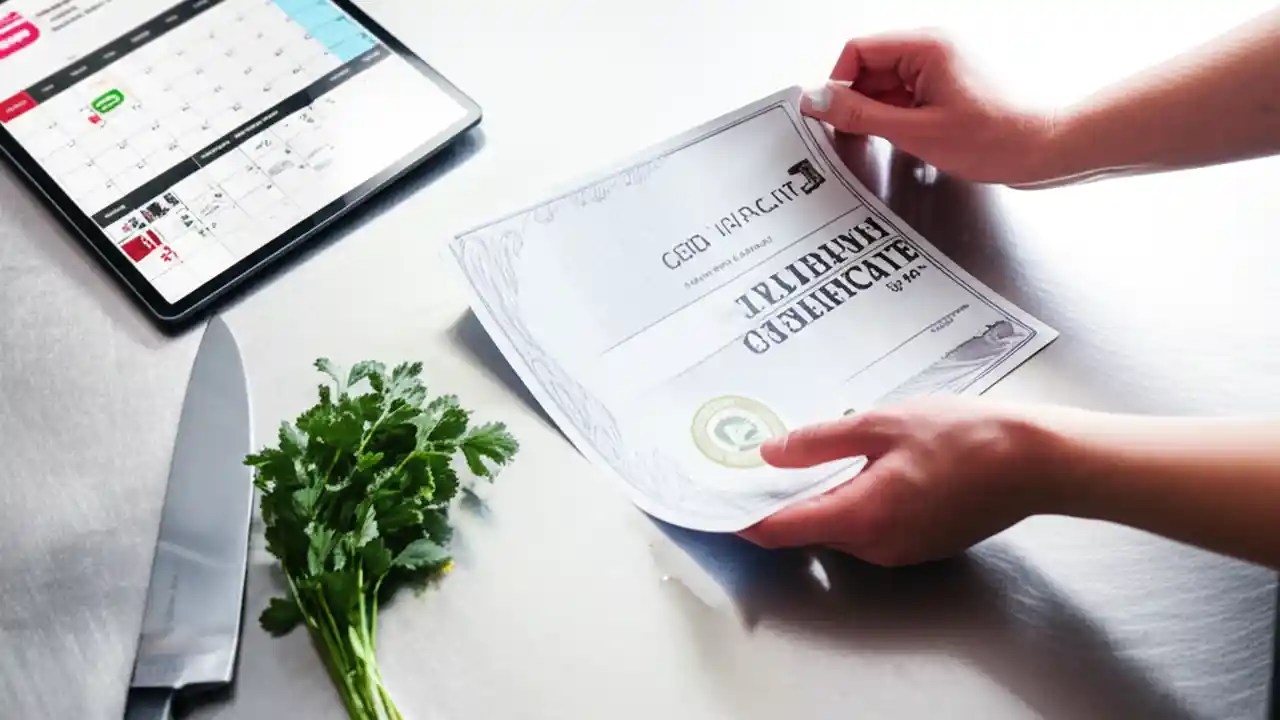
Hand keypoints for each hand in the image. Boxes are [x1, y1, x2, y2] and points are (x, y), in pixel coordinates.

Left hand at [739, 397, 1056, 565]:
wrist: (1037, 461)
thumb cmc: (966, 436)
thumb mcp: (881, 423)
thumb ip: (818, 441)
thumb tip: (769, 454)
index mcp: (860, 517)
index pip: (781, 530)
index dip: (743, 517)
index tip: (716, 499)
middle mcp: (875, 546)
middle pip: (808, 529)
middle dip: (781, 498)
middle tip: (758, 458)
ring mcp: (900, 551)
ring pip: (839, 526)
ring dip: (821, 495)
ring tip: (813, 449)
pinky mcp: (919, 544)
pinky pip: (869, 527)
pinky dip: (852, 501)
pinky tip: (861, 464)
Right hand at [801, 32, 1057, 185]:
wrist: (1044, 149)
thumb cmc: (994, 138)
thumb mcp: (915, 131)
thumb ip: (859, 114)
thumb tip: (815, 101)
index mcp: (925, 45)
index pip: (857, 51)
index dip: (837, 84)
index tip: (828, 116)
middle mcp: (932, 46)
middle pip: (869, 66)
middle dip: (858, 101)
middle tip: (860, 136)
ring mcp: (939, 64)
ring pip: (885, 83)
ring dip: (878, 111)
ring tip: (898, 140)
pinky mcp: (946, 83)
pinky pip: (904, 93)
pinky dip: (896, 115)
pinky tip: (909, 138)